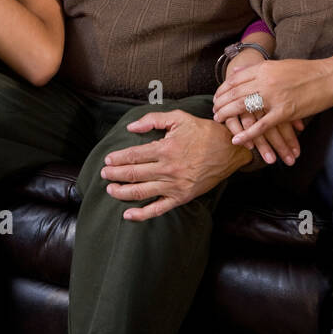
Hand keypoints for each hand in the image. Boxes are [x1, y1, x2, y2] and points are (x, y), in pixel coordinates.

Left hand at [100, 109, 249, 220]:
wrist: (228, 151)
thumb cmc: (203, 132)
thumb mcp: (179, 118)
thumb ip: (153, 120)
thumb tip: (131, 127)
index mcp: (165, 149)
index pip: (134, 156)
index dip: (118, 159)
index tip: (108, 160)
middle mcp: (168, 169)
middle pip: (134, 174)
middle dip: (115, 174)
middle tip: (104, 173)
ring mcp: (174, 186)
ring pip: (141, 192)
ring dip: (122, 192)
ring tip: (110, 189)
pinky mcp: (181, 197)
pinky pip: (158, 209)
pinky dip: (142, 214)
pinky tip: (128, 214)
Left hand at [220, 46, 298, 165]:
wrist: (329, 76)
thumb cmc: (307, 71)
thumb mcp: (279, 65)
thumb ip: (259, 70)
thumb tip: (238, 71)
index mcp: (265, 68)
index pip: (235, 79)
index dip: (223, 89)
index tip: (216, 96)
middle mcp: (266, 80)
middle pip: (235, 92)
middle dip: (221, 102)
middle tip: (214, 110)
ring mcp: (275, 96)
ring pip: (243, 107)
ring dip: (228, 115)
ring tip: (219, 120)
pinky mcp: (285, 112)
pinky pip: (261, 126)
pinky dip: (247, 134)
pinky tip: (237, 139)